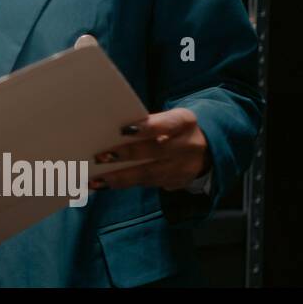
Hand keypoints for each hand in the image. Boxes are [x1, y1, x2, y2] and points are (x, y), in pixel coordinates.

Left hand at [90, 108, 210, 190]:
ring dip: (120, 178)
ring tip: (95, 180)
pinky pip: (148, 185)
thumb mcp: (169, 119)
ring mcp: (185, 168)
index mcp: (185, 122)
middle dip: (126, 155)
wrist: (208, 150)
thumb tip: (110, 131)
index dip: (147, 127)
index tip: (123, 130)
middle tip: (100, 157)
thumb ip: (148, 123)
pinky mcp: (178, 183)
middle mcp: (189, 145)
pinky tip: (104, 184)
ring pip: (149, 174)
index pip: (167, 124)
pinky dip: (125, 184)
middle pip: (155, 151)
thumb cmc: (174, 129)